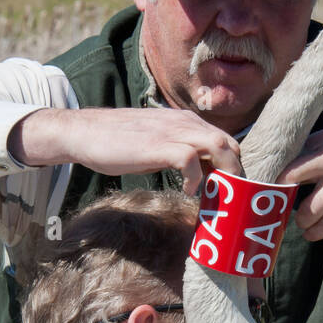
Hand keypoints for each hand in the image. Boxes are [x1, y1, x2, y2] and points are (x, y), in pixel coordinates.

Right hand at [8, 107, 240, 190]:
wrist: (86, 132)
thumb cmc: (120, 142)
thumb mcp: (158, 145)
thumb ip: (180, 153)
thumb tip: (201, 176)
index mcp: (187, 122)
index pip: (226, 140)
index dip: (234, 166)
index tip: (232, 190)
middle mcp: (185, 123)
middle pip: (229, 144)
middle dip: (236, 173)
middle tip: (230, 199)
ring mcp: (172, 132)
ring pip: (218, 147)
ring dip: (224, 174)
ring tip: (217, 196)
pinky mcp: (158, 145)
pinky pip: (190, 159)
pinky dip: (195, 179)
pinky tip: (188, 192)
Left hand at [278, 127, 322, 235]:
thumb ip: (317, 149)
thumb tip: (282, 166)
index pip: (290, 157)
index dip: (276, 176)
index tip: (268, 189)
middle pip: (291, 181)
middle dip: (282, 199)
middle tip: (279, 209)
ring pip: (307, 211)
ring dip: (302, 222)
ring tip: (303, 223)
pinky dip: (315, 233)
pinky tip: (313, 233)